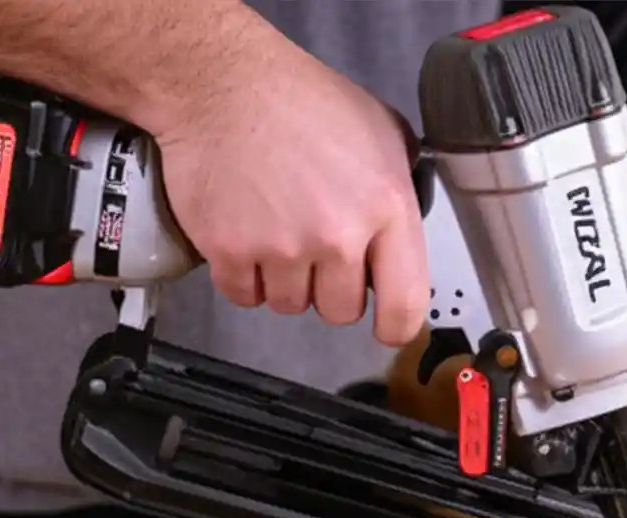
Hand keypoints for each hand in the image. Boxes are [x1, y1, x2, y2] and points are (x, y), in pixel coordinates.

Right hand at [153, 44, 428, 345]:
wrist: (220, 84)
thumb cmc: (302, 101)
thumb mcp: (382, 134)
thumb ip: (401, 192)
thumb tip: (405, 240)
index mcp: (387, 208)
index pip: (406, 306)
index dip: (396, 325)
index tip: (387, 324)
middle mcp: (338, 236)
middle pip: (341, 311)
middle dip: (330, 287)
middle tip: (316, 245)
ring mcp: (282, 247)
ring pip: (290, 305)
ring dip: (285, 280)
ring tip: (278, 229)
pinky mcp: (230, 252)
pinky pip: (245, 296)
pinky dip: (244, 275)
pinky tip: (248, 235)